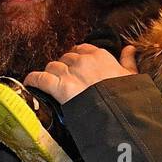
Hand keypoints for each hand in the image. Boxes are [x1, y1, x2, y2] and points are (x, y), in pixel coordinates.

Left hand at [24, 44, 138, 105]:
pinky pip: (40, 78)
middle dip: (64, 66)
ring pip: (52, 66)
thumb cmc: (127, 95)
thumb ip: (128, 60)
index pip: (81, 49)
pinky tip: (30, 82)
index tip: (77, 64)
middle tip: (65, 77)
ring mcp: (70, 73)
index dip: (77, 56)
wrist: (119, 113)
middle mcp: (83, 61)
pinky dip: (33, 80)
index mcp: (100, 55)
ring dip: (50, 73)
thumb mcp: (132, 76)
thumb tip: (129, 48)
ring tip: (51, 82)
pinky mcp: (59, 87)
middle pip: (65, 58)